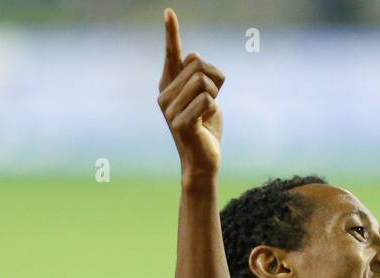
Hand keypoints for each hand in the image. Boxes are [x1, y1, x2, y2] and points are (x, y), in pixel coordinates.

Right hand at [158, 8, 224, 181]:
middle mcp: (164, 94)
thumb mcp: (207, 96)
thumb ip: (201, 77)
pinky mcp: (180, 122)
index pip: (172, 53)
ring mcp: (169, 108)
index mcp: (169, 85)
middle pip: (198, 64)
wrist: (203, 161)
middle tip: (211, 102)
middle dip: (215, 80)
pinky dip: (213, 109)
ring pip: (203, 81)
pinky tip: (204, 123)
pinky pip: (207, 99)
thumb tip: (192, 55)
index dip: (171, 32)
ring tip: (206, 113)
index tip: (169, 12)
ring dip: (215, 95)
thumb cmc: (205, 128)